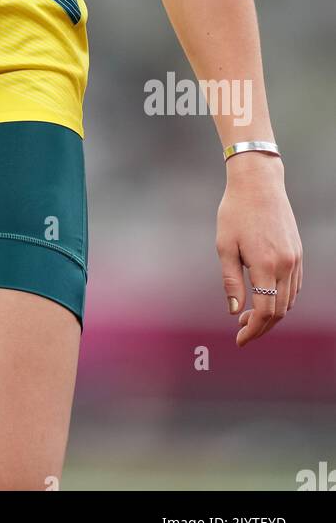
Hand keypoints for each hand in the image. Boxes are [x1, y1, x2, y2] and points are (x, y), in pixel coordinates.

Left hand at [216, 155, 301, 347]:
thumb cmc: (235, 212)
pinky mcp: (297, 252)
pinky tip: (266, 298)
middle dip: (262, 326)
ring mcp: (295, 259)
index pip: (265, 311)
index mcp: (266, 265)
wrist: (258, 183)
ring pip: (290, 300)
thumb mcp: (225, 246)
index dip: (253, 330)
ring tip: (250, 316)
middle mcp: (286, 264)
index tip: (239, 340)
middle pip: (280, 311)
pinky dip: (283, 298)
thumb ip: (231, 281)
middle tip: (242, 331)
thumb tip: (235, 311)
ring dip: (273, 314)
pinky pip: (294, 285)